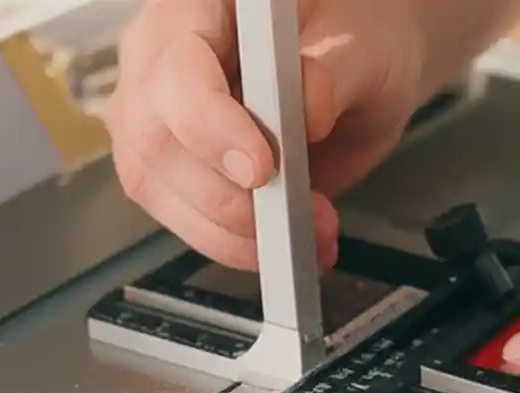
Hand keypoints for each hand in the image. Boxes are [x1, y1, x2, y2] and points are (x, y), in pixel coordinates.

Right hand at [104, 0, 425, 269]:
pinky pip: (179, 216)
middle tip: (303, 214)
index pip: (177, 70)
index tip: (262, 169)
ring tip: (311, 229)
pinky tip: (289, 238)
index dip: (211, 127)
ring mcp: (154, 111)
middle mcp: (160, 54)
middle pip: (154, 139)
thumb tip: (307, 114)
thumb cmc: (353, 38)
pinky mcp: (167, 164)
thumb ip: (335, 74)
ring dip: (235, 231)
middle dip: (229, 198)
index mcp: (199, 5)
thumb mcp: (365, 47)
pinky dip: (235, 242)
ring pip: (156, 187)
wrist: (355, 67)